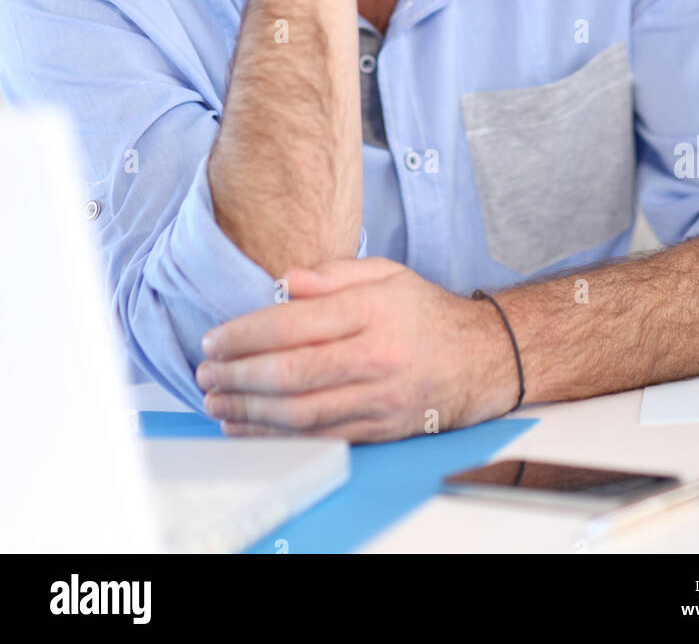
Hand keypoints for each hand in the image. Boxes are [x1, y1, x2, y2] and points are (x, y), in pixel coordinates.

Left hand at [195, 258, 519, 441]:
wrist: (482, 357)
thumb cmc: (427, 312)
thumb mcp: (386, 274)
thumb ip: (332, 274)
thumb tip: (284, 280)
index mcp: (372, 311)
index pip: (295, 324)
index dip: (245, 334)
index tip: (214, 338)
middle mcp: (375, 357)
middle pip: (291, 372)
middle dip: (237, 375)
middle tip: (204, 371)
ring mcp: (378, 398)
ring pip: (299, 412)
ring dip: (248, 409)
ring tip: (215, 399)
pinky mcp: (379, 429)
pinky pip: (318, 437)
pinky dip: (276, 435)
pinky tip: (248, 425)